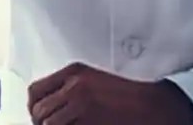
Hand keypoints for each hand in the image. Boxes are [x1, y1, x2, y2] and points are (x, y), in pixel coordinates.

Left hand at [27, 62, 192, 124]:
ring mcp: (83, 107)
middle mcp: (75, 88)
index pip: (36, 92)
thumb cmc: (132, 92)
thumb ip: (71, 87)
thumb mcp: (96, 79)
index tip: (38, 117)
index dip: (34, 108)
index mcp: (74, 73)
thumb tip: (53, 105)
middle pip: (40, 111)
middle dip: (42, 123)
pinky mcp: (91, 123)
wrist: (158, 105)